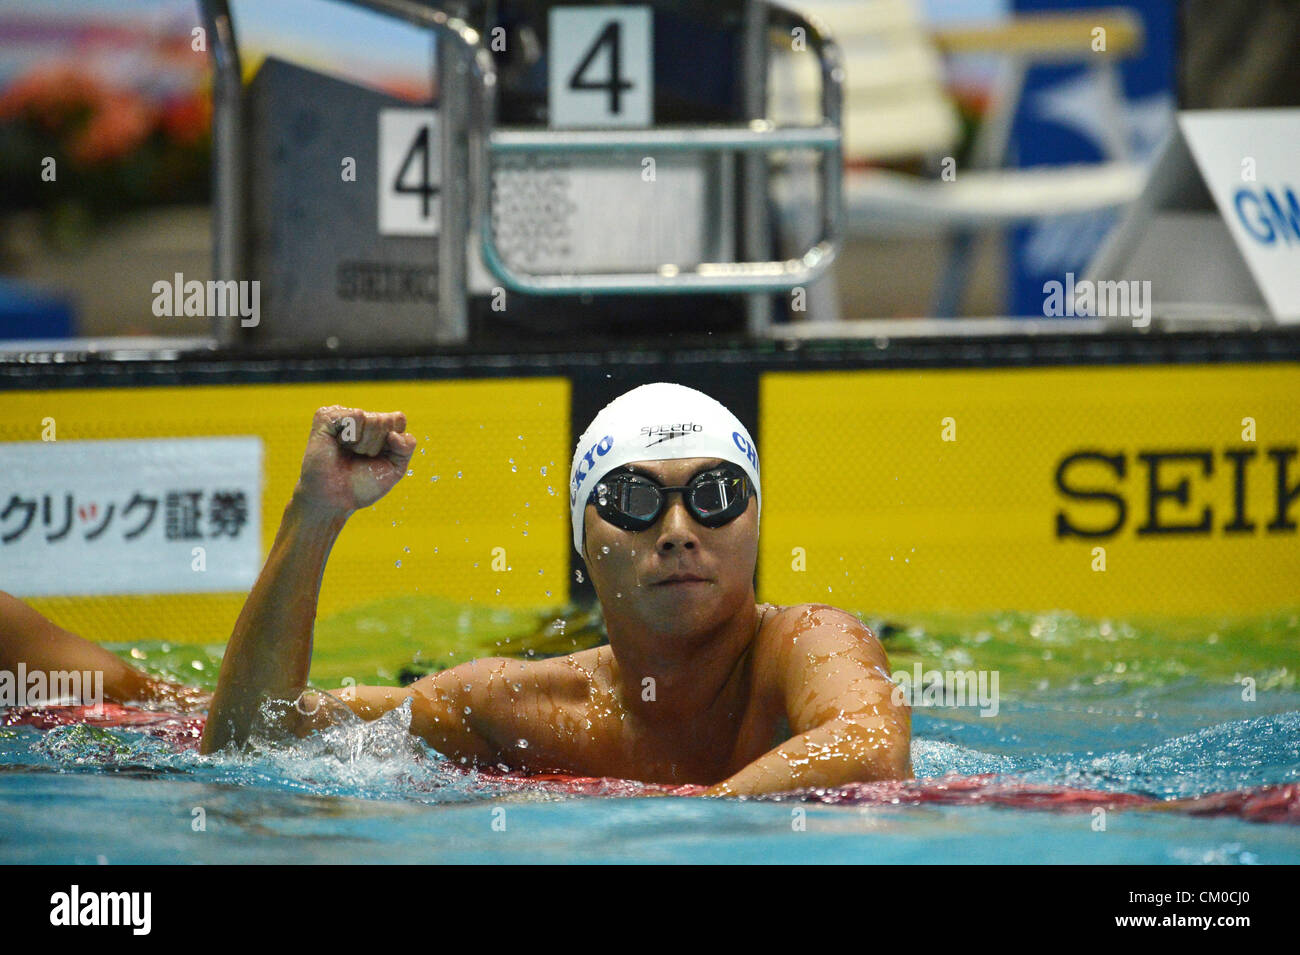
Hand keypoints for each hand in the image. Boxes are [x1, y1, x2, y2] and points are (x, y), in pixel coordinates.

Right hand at [293, 406, 416, 514]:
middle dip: (375, 445)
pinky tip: (338, 443)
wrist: (334, 498)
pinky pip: (353, 415)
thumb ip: (406, 448)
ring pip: (370, 418)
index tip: (378, 458)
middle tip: (360, 458)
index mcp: (380, 428)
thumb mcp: (395, 469)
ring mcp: (344, 417)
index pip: (398, 420)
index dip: (392, 442)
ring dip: (361, 443)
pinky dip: (350, 434)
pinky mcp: (327, 417)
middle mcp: (363, 419)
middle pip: (384, 421)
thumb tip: (394, 433)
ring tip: (347, 453)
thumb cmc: (362, 484)